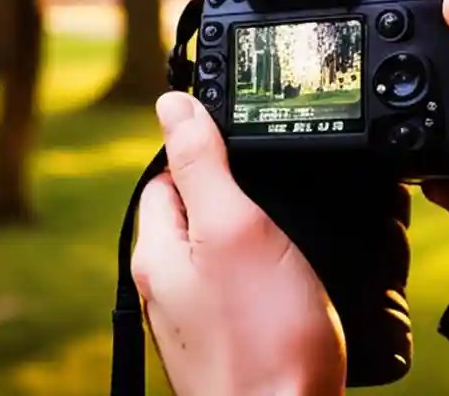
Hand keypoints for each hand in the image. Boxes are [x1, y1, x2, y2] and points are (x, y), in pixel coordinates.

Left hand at [131, 92, 345, 395]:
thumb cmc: (263, 338)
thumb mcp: (233, 228)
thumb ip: (202, 164)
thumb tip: (172, 105)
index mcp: (157, 253)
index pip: (168, 174)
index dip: (208, 150)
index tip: (249, 145)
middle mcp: (168, 287)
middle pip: (196, 213)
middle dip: (237, 197)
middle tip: (280, 204)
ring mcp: (198, 319)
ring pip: (224, 254)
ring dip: (255, 241)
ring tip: (290, 248)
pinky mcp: (230, 343)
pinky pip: (243, 292)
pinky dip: (267, 280)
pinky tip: (292, 289)